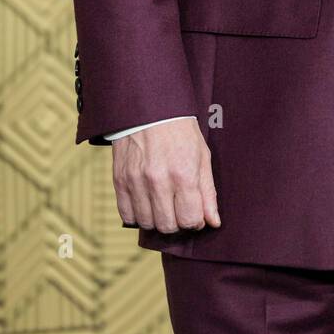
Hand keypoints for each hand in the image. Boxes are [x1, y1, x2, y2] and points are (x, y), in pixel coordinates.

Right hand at [112, 118, 220, 232]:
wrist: (149, 108)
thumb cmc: (180, 130)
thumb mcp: (202, 156)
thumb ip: (208, 192)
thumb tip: (213, 222)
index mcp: (183, 173)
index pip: (189, 219)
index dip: (195, 220)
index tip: (194, 212)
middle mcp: (158, 180)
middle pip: (168, 226)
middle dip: (177, 221)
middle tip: (179, 207)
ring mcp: (136, 181)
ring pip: (147, 223)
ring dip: (157, 219)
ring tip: (163, 203)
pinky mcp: (119, 180)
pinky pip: (127, 215)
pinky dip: (137, 214)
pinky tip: (146, 202)